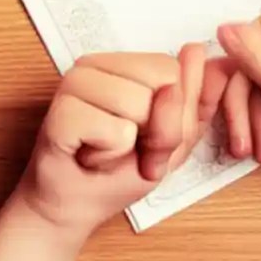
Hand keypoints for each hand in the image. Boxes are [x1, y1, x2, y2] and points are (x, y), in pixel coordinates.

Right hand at [15, 45, 208, 237]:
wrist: (74, 208)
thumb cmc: (120, 172)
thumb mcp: (175, 138)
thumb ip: (194, 98)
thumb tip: (200, 52)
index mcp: (119, 63)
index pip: (173, 68)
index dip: (172, 112)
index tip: (147, 135)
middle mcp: (93, 65)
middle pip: (163, 83)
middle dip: (157, 130)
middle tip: (127, 146)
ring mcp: (73, 84)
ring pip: (140, 105)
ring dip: (131, 145)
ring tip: (106, 151)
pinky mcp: (61, 112)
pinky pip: (117, 131)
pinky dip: (111, 155)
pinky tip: (89, 157)